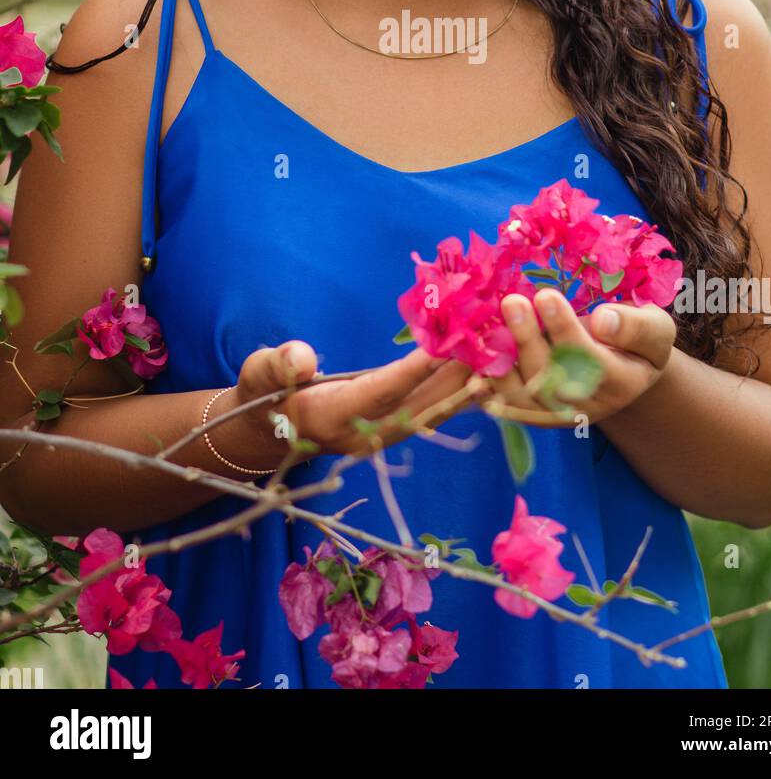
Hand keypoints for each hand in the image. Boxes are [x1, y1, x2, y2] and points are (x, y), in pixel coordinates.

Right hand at [236, 339, 475, 458]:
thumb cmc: (261, 394)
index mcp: (332, 418)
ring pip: (434, 409)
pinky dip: (458, 388)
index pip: (382, 392)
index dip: (414, 370)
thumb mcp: (259, 375)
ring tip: (502, 351)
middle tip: (493, 343)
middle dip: (459, 375)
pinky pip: (432, 409)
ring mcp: (382, 435)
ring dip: (468, 382)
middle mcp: (365, 433)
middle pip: (421, 404)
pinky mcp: (393, 429)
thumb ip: (278, 366)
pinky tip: (486, 366)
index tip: (446, 344)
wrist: (268, 430)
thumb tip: (300, 359)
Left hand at [471, 288, 675, 427]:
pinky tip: (473, 361)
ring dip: (500, 363)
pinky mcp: (533, 414)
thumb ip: (636, 327)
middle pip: (551, 380)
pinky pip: (505, 405)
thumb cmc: (638, 340)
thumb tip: (603, 321)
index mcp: (622, 382)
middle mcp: (588, 405)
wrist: (623, 369)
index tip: (547, 295)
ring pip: (522, 398)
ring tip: (487, 327)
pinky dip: (486, 387)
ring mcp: (557, 414)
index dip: (566, 331)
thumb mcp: (655, 329)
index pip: (591, 362)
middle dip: (527, 339)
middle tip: (511, 301)